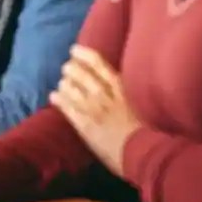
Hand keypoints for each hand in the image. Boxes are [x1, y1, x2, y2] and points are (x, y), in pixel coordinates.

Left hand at [51, 45, 141, 177]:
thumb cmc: (148, 128)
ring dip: (64, 84)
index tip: (74, 50)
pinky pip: (66, 107)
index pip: (97, 63)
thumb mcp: (138, 102)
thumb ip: (124, 91)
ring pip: (69, 88)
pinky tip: (54, 96)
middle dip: (70, 68)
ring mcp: (92, 108)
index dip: (82, 54)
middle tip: (67, 69)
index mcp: (120, 86)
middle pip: (78, 73)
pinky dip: (58, 99)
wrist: (145, 151)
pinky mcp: (84, 124)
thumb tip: (113, 83)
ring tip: (62, 84)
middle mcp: (103, 94)